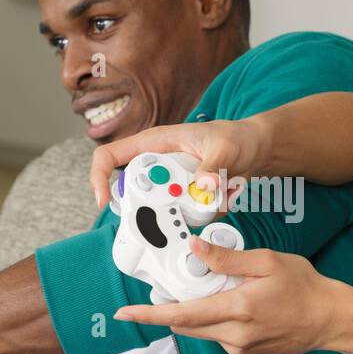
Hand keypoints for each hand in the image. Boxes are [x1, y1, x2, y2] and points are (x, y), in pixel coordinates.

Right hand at [89, 117, 271, 209]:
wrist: (254, 150)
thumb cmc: (235, 137)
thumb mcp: (225, 148)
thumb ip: (212, 166)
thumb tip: (201, 185)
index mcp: (154, 144)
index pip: (109, 156)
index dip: (99, 178)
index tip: (105, 201)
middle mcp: (157, 165)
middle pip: (134, 192)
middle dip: (154, 206)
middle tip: (184, 205)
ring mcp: (170, 184)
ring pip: (161, 210)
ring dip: (189, 210)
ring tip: (218, 192)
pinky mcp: (184, 199)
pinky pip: (185, 216)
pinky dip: (207, 213)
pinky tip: (227, 195)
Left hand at [112, 237, 347, 353]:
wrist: (330, 319)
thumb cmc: (304, 286)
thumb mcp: (266, 261)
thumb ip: (226, 258)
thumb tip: (193, 249)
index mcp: (238, 310)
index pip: (181, 315)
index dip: (149, 314)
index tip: (125, 313)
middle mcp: (234, 335)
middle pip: (185, 324)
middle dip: (174, 305)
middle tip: (182, 281)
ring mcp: (239, 348)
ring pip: (200, 330)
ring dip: (198, 310)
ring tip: (226, 289)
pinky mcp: (244, 353)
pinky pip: (217, 335)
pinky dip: (216, 318)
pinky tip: (240, 303)